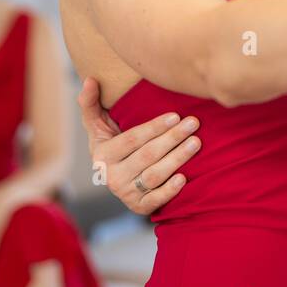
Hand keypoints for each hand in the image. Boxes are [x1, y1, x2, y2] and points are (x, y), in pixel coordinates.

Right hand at [77, 77, 199, 215]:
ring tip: (196, 143)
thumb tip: (90, 79)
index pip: (132, 139)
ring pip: (154, 175)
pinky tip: (184, 178)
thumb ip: (90, 102)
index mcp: (102, 155)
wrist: (117, 176)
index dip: (154, 127)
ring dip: (177, 159)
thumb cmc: (112, 142)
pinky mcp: (139, 207)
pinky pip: (156, 200)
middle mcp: (111, 177)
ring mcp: (126, 194)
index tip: (175, 115)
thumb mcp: (97, 124)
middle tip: (193, 124)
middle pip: (147, 156)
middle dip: (172, 139)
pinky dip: (169, 190)